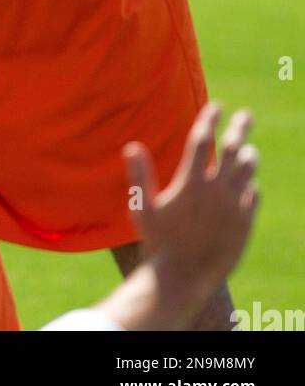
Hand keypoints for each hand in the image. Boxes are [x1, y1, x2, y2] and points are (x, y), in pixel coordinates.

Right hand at [126, 104, 258, 296]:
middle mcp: (217, 191)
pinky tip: (247, 184)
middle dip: (240, 127)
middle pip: (234, 149)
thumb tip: (132, 146)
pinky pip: (253, 197)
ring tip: (248, 149)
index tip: (216, 106)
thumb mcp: (141, 208)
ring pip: (248, 172)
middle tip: (246, 115)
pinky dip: (250, 185)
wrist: (183, 279)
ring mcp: (234, 208)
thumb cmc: (157, 243)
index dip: (209, 119)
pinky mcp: (245, 225)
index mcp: (191, 183)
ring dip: (248, 156)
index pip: (203, 140)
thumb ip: (138, 176)